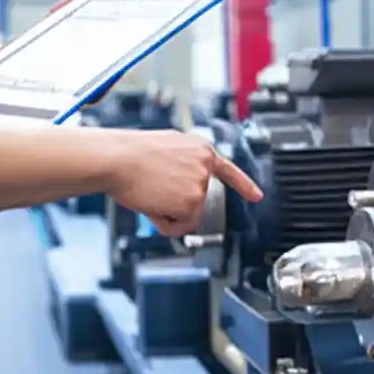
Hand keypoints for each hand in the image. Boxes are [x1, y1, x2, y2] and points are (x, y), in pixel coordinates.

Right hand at [106, 129, 263, 236]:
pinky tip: (152, 205)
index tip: (256, 196)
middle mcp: (205, 166)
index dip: (243, 185)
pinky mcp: (191, 203)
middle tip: (153, 190)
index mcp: (201, 149)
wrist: (117, 159)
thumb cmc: (130, 154)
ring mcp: (200, 185)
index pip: (228, 170)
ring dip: (168, 213)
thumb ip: (182, 164)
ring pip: (188, 215)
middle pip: (199, 200)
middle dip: (177, 204)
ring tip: (150, 194)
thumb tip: (181, 189)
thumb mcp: (166, 147)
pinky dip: (164, 223)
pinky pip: (179, 226)